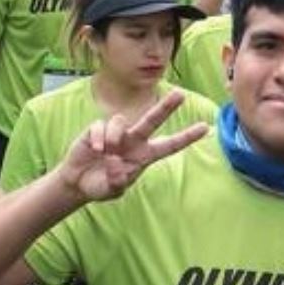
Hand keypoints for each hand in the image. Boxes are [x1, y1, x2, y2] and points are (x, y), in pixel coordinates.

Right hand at [56, 88, 209, 202]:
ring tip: (104, 153)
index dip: (186, 137)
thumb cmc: (101, 185)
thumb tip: (116, 159)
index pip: (169, 146)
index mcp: (144, 156)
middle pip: (152, 121)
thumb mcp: (113, 190)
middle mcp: (134, 141)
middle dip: (166, 107)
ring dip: (113, 137)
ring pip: (121, 122)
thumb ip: (117, 180)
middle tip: (180, 94)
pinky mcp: (97, 129)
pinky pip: (101, 127)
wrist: (78, 182)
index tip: (206, 128)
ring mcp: (116, 134)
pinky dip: (98, 138)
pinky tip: (95, 150)